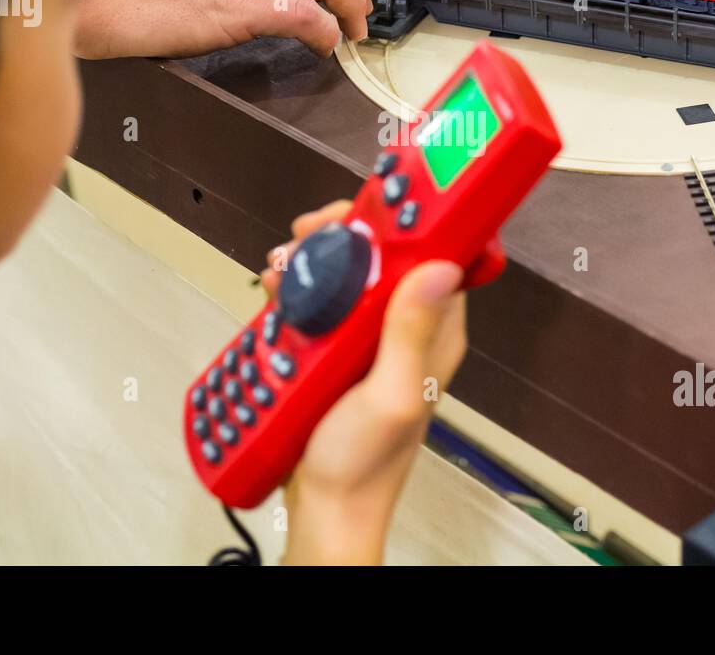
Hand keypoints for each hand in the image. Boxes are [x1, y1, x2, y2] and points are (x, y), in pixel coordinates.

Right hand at [261, 202, 466, 564]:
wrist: (322, 508)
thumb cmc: (362, 464)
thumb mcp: (391, 394)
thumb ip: (411, 332)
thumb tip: (440, 266)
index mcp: (434, 333)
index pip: (438, 254)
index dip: (409, 220)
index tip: (373, 205)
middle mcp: (405, 329)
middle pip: (383, 255)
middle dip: (344, 234)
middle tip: (308, 235)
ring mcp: (367, 338)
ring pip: (346, 274)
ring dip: (313, 260)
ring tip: (282, 267)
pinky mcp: (334, 350)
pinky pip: (318, 303)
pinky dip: (295, 291)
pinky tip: (273, 293)